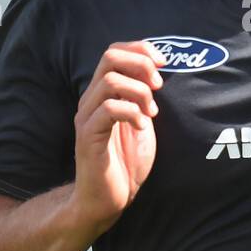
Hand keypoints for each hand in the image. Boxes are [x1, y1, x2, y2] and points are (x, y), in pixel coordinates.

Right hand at [70, 40, 165, 232]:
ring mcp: (87, 118)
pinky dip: (132, 113)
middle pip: (109, 57)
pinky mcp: (88, 137)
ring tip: (151, 112)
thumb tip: (161, 76)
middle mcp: (91, 100)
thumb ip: (145, 99)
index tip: (163, 63)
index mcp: (103, 94)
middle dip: (141, 64)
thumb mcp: (142, 123)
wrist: (106, 200)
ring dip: (139, 92)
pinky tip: (142, 127)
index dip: (140, 49)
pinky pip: (108, 109)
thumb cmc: (125, 163)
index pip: (114, 51)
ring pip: (109, 81)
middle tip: (159, 86)